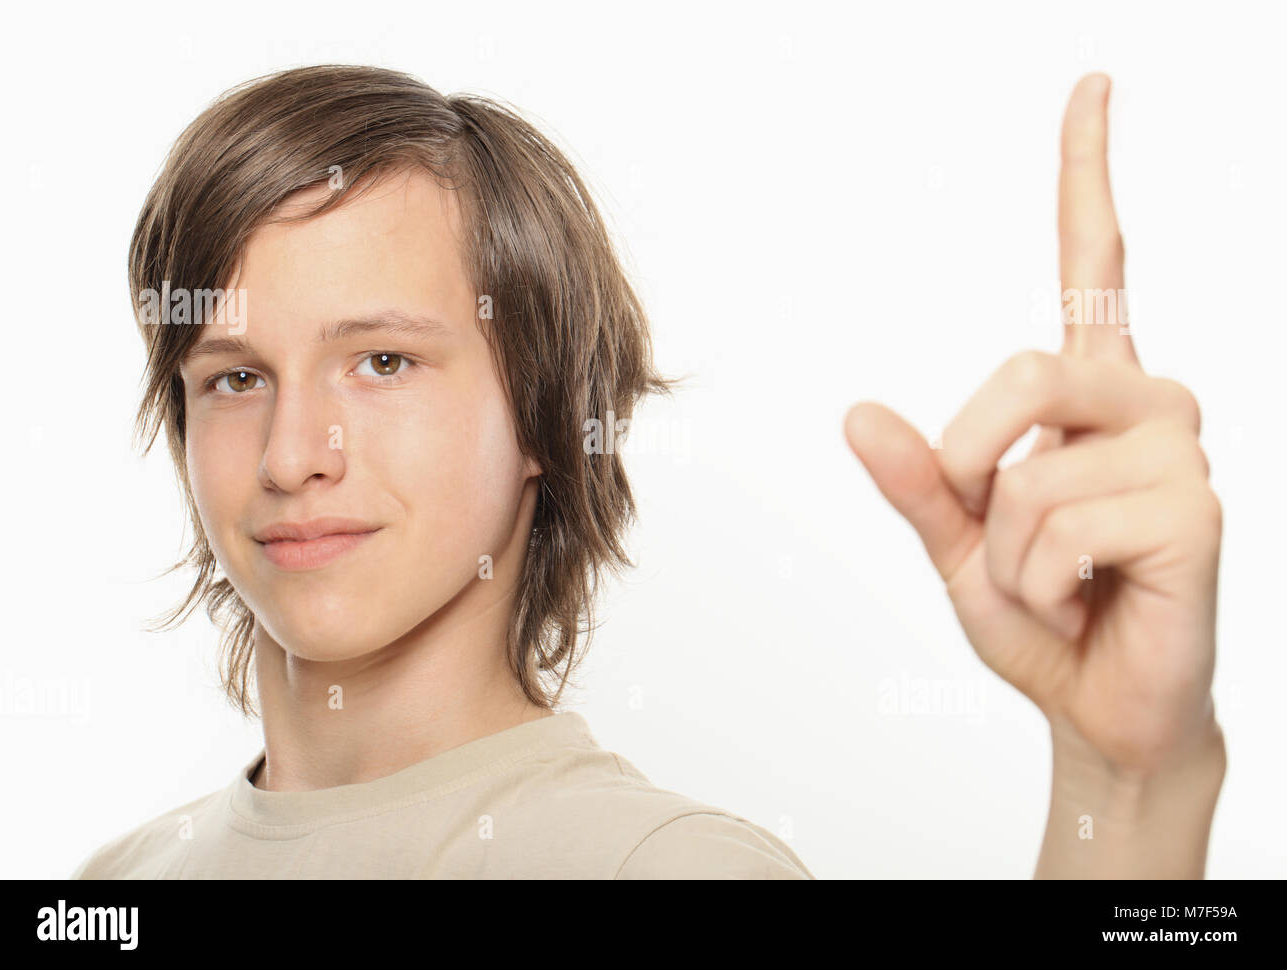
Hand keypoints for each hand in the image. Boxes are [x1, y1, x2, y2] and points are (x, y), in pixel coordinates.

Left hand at [844, 74, 1222, 781]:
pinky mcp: (1197, 512)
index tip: (1092, 84)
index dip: (1086, 173)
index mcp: (1089, 395)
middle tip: (997, 537)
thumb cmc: (1043, 616)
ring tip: (1056, 582)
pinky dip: (1039, 583)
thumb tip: (858, 413)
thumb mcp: (957, 544)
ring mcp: (1178, 454)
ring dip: (1006, 551)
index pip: (1094, 262)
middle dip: (971, 467)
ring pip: (1030, 471)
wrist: (1099, 706)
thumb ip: (917, 481)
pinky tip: (1087, 599)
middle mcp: (1146, 402)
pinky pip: (1060, 526)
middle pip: (1022, 371)